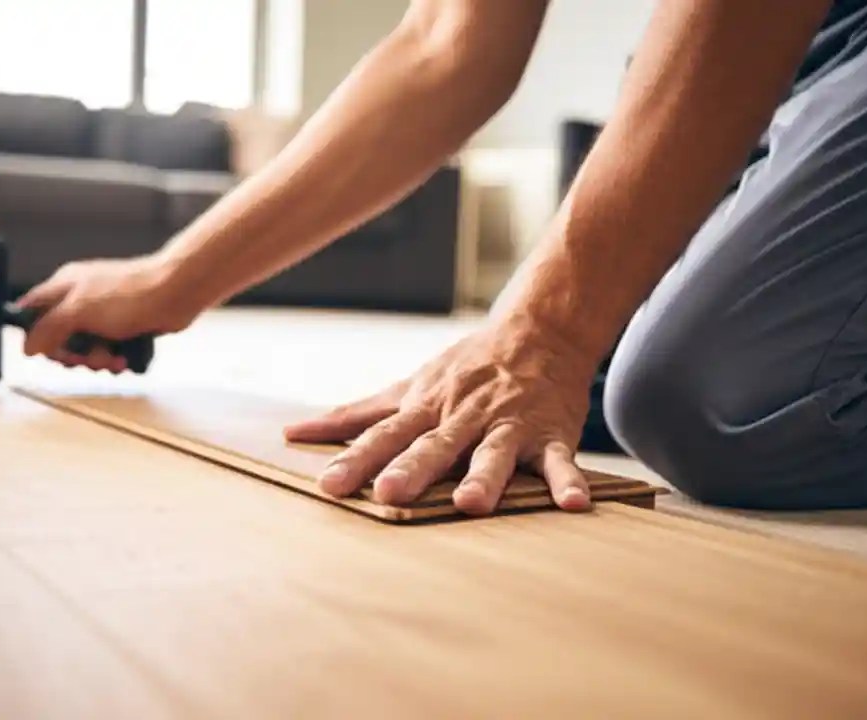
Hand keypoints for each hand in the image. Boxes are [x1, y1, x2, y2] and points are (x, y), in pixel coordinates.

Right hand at [16, 255, 202, 370]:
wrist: (175, 293)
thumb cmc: (129, 294)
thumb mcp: (79, 310)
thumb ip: (49, 327)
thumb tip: (27, 347)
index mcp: (64, 287)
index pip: (32, 312)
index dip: (35, 335)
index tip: (49, 351)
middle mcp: (80, 300)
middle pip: (59, 338)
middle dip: (73, 355)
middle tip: (87, 358)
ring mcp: (102, 315)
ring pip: (85, 349)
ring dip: (96, 360)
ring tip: (112, 358)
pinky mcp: (123, 328)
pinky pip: (108, 351)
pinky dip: (113, 358)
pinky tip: (124, 359)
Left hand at [284, 316, 596, 514]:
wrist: (540, 331)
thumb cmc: (465, 369)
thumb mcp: (408, 386)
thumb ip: (356, 413)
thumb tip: (293, 433)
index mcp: (426, 408)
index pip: (384, 436)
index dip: (356, 459)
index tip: (329, 486)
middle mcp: (463, 416)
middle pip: (433, 445)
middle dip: (412, 468)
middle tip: (389, 494)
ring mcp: (507, 424)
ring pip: (493, 452)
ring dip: (484, 477)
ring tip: (472, 505)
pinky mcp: (550, 433)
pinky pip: (559, 461)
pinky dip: (568, 482)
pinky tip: (572, 506)